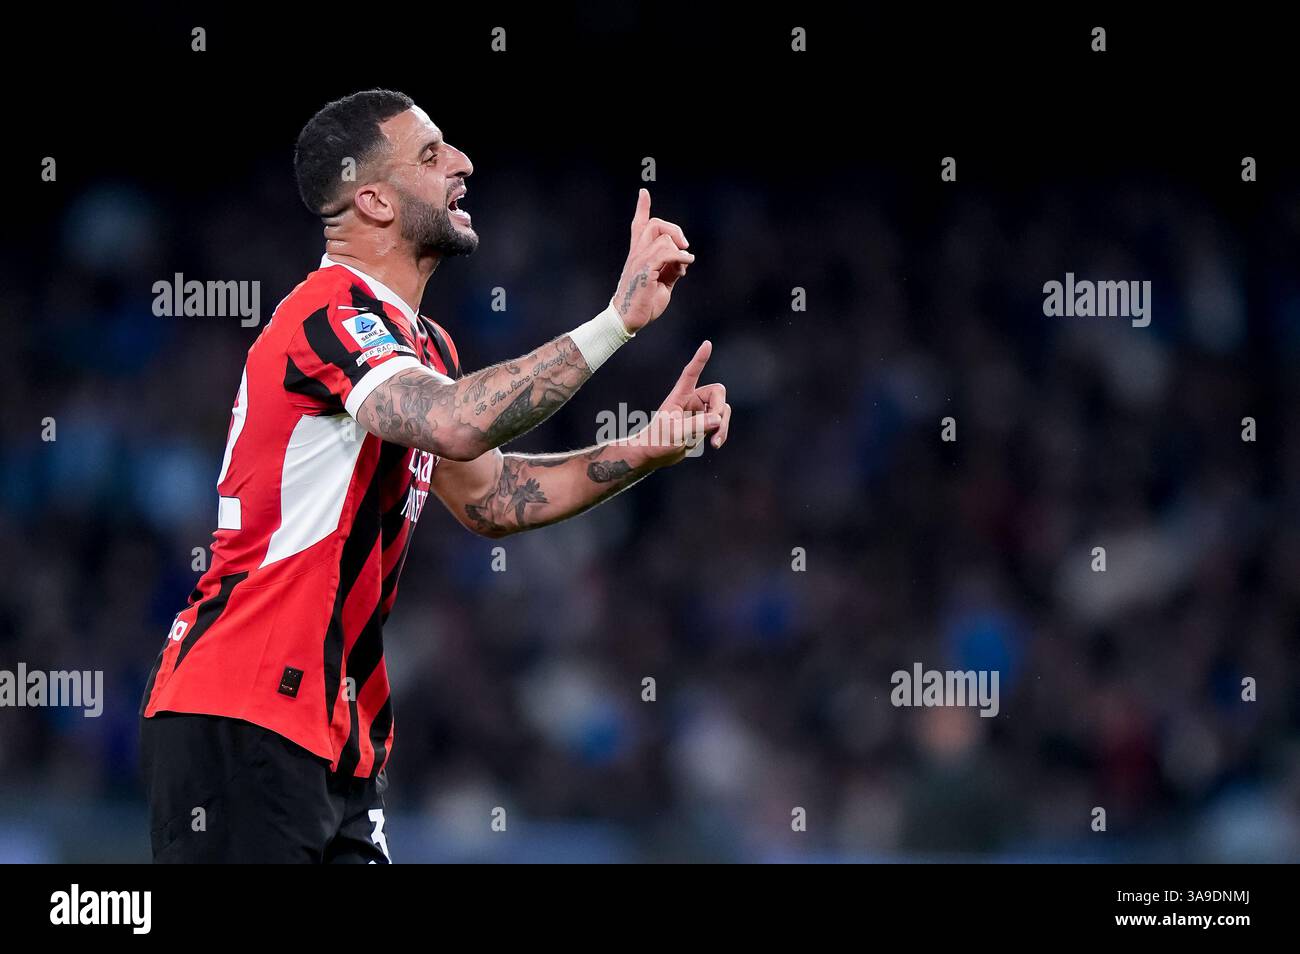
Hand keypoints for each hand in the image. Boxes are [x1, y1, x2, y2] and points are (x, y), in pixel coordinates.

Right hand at [611, 189, 694, 332]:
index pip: (639, 226)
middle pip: (654, 224)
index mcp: (639, 255)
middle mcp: (637, 254)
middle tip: (685, 245)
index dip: (642, 208)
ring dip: (679, 249)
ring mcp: (639, 261)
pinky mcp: (644, 270)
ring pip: (663, 238)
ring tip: (684, 265)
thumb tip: (684, 260)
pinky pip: (666, 253)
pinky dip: (680, 256)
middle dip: (674, 229)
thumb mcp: (663, 283)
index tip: (644, 193)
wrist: (627, 320)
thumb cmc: (643, 304)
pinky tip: (686, 264)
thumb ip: (672, 268)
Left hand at [629, 340, 731, 467]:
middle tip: (715, 424)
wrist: (654, 455)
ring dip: (723, 425)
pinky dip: (722, 432)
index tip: (707, 344)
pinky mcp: (704, 423)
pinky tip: (715, 444)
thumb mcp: (675, 434)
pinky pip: (721, 422)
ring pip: (723, 409)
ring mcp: (700, 412)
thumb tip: (718, 418)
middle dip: (720, 408)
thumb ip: (696, 425)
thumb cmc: (657, 441)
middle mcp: (692, 400)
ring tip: (715, 442)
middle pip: (717, 392)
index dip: (699, 359)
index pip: (691, 373)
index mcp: (680, 396)